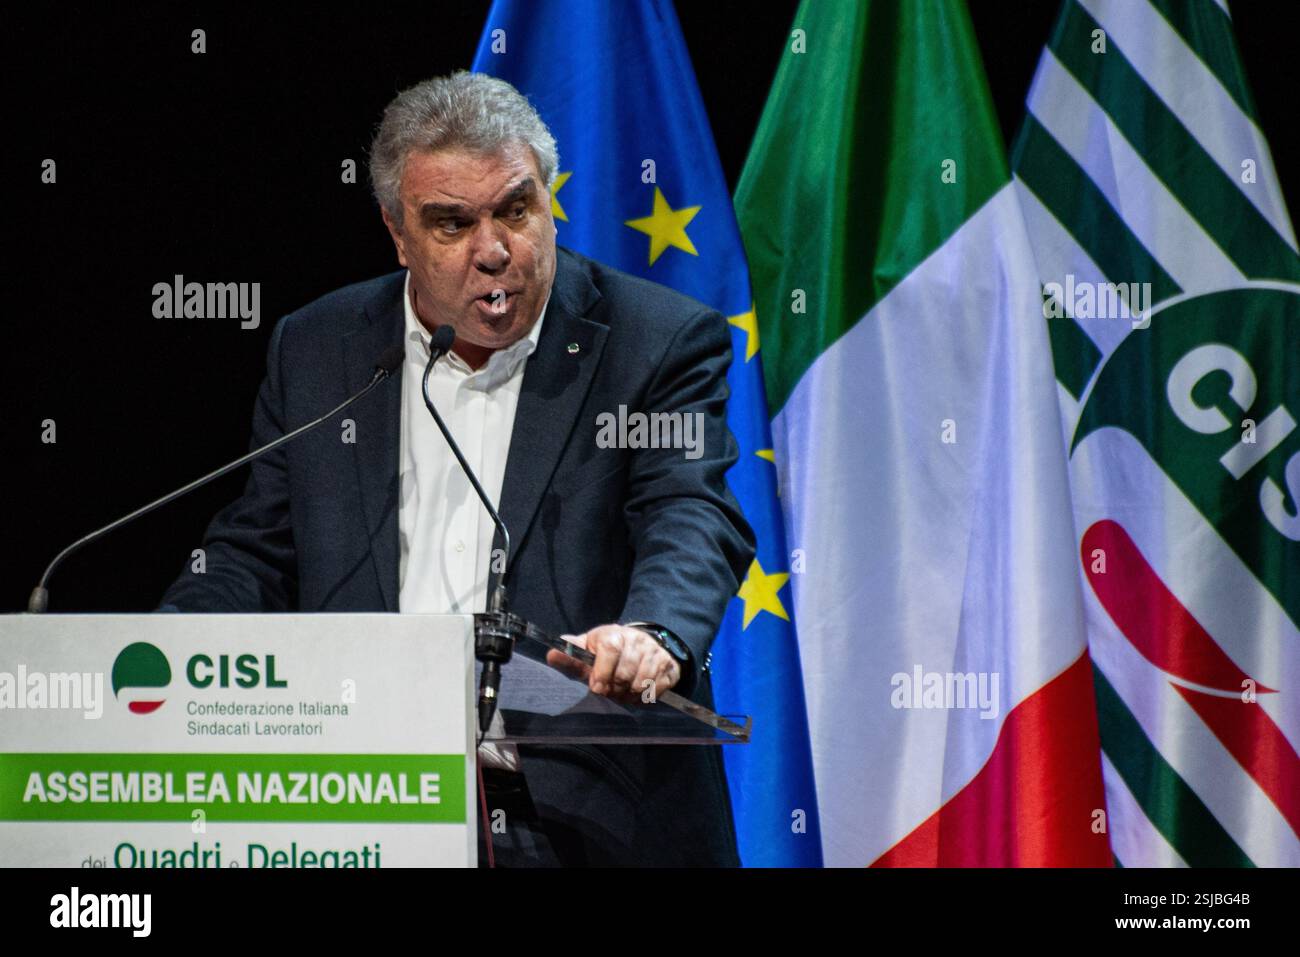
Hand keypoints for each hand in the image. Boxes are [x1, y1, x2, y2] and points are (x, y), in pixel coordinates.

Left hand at [546, 623, 680, 703]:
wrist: (642, 645)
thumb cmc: (608, 651)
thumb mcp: (588, 650)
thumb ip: (571, 655)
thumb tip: (551, 655)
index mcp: (614, 634)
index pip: (610, 650)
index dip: (602, 673)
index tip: (596, 688)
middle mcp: (637, 640)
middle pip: (625, 672)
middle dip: (614, 689)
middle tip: (610, 692)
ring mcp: (655, 652)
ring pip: (641, 683)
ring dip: (629, 695)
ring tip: (623, 692)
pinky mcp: (669, 666)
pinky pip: (657, 688)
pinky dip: (645, 697)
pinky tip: (638, 693)